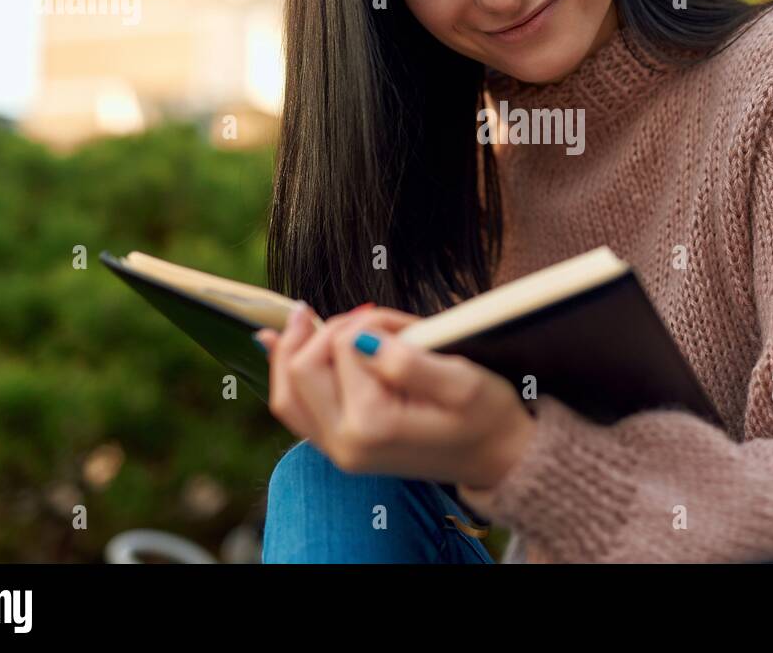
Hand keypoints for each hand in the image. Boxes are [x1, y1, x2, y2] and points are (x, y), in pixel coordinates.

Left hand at [255, 302, 536, 494]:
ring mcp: (338, 450)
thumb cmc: (487, 414)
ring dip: (299, 347)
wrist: (498, 455)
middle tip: (372, 320)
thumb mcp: (462, 381)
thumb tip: (362, 338)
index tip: (406, 324)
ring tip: (313, 318)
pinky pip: (292, 407)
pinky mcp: (338, 445)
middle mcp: (345, 445)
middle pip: (302, 367)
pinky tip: (274, 340)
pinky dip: (284, 370)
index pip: (343, 347)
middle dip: (332, 331)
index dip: (372, 321)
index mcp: (373, 426)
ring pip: (286, 389)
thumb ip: (408, 361)